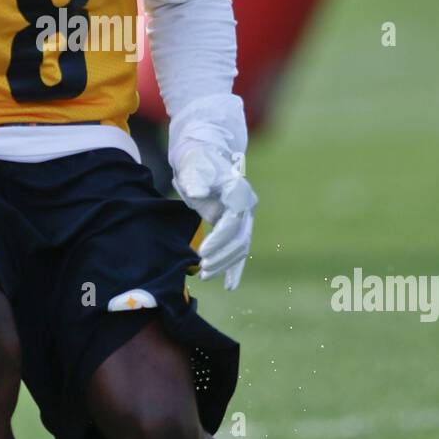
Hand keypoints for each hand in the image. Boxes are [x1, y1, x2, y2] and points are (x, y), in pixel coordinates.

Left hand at [173, 146, 256, 289]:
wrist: (203, 152)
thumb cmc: (196, 160)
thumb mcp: (193, 166)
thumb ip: (195, 179)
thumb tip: (198, 193)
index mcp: (238, 191)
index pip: (233, 222)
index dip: (219, 239)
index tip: (202, 252)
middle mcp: (246, 204)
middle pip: (240, 238)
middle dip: (222, 256)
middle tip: (202, 269)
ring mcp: (244, 214)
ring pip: (240, 246)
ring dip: (225, 264)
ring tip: (205, 276)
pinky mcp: (237, 222)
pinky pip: (240, 248)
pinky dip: (235, 267)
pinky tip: (230, 286)